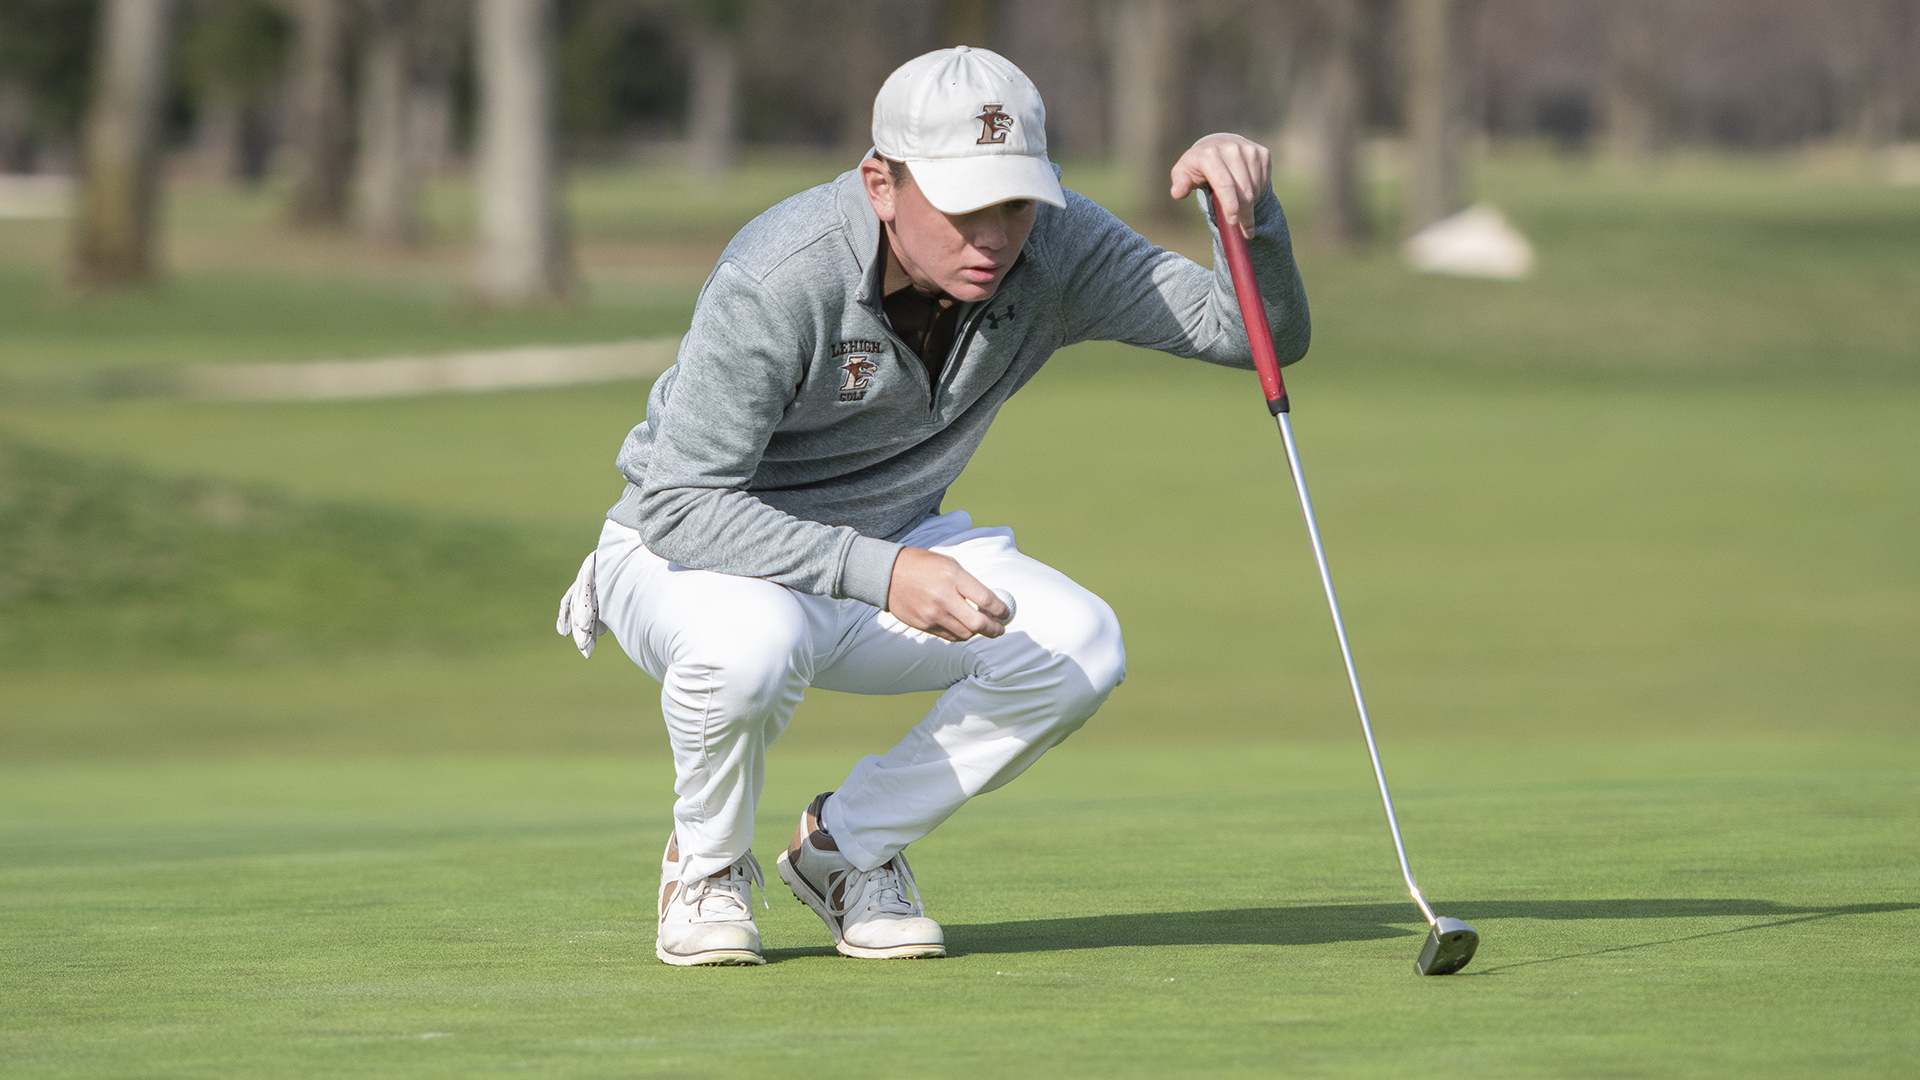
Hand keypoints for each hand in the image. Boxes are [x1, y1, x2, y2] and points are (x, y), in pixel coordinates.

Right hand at [885, 547, 1009, 641]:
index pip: (986, 599)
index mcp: (953, 578)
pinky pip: (950, 636)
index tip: (1006, 612)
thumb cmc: (922, 565)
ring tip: (982, 628)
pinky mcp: (924, 626)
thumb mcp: (949, 565)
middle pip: (978, 623)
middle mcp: (944, 598)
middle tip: (1000, 629)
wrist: (888, 574)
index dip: (1001, 609)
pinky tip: (964, 628)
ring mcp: (933, 615)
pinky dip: (961, 634)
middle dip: (995, 629)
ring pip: (965, 634)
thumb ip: (969, 583)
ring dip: (977, 633)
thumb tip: (989, 602)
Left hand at [1169, 133, 1271, 238]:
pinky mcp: (1262, 153)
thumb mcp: (1183, 172)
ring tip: (1243, 213)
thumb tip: (1178, 192)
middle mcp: (1231, 149)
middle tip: (1245, 232)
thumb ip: (1180, 183)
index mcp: (1210, 155)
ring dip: (1251, 205)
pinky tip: (1248, 195)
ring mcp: (1249, 150)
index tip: (1233, 223)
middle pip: (1243, 191)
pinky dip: (1258, 194)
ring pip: (1255, 189)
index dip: (1230, 206)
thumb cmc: (1198, 165)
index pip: (1225, 185)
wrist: (1218, 144)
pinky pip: (1264, 182)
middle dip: (1245, 215)